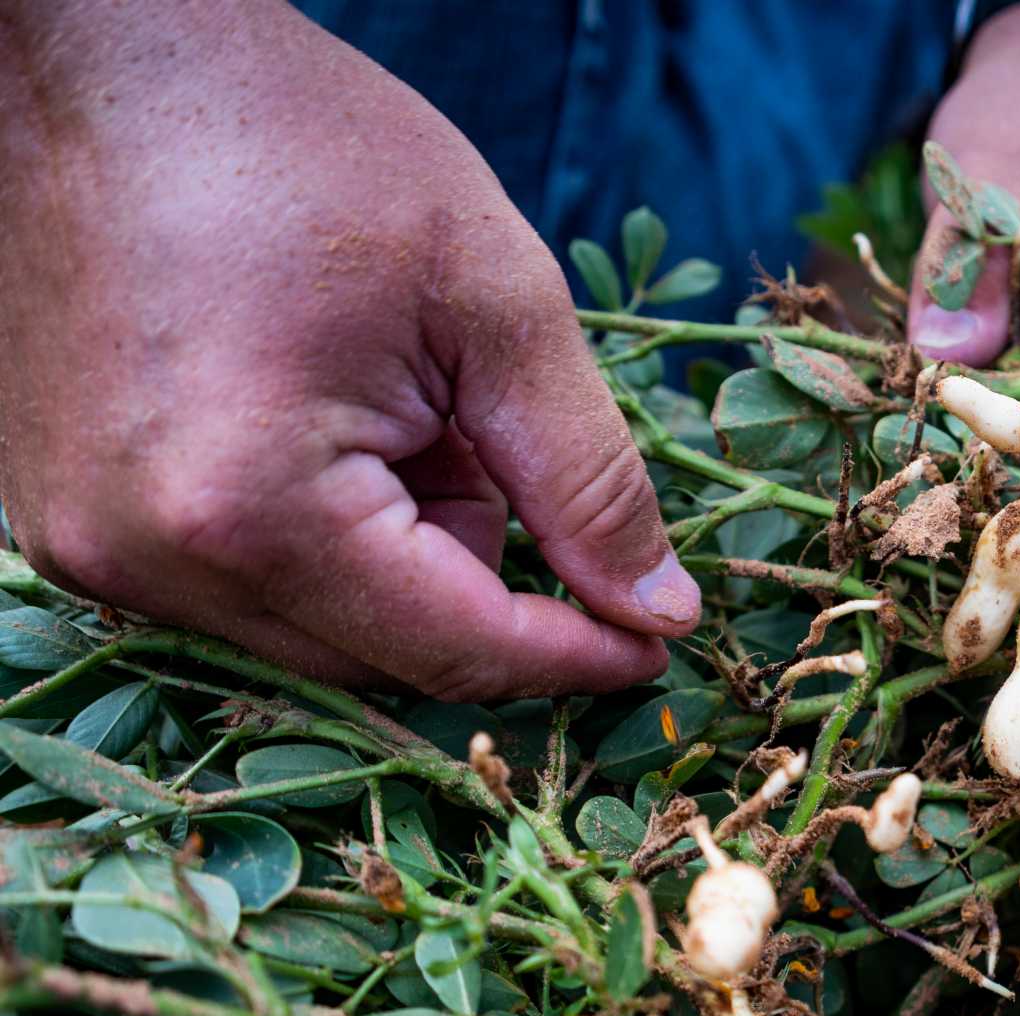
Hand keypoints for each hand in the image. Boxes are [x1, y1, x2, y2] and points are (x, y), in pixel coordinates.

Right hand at [0, 1, 697, 699]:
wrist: (108, 54)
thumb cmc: (303, 146)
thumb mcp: (498, 305)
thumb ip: (589, 480)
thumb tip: (659, 610)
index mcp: (251, 510)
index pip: (457, 650)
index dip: (576, 656)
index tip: (657, 640)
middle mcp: (145, 560)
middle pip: (383, 659)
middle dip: (477, 581)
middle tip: (491, 440)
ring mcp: (90, 546)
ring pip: (314, 632)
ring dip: (399, 557)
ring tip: (400, 404)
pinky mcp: (69, 520)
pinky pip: (238, 587)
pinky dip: (320, 537)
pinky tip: (330, 417)